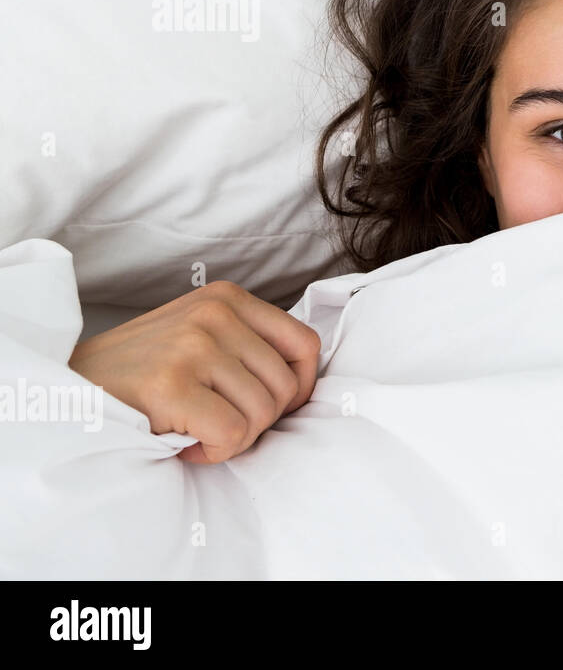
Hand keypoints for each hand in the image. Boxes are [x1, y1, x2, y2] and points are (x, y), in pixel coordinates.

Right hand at [67, 280, 320, 462]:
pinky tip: (185, 443)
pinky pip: (233, 435)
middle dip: (260, 420)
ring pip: (262, 414)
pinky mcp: (172, 384)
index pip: (306, 345)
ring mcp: (193, 346)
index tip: (272, 406)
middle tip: (219, 424)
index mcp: (229, 298)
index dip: (299, 386)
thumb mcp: (201, 335)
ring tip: (197, 431)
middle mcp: (215, 314)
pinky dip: (215, 452)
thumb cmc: (143, 372)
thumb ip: (250, 345)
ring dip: (235, 438)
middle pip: (286, 387)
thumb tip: (305, 381)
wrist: (70, 389)